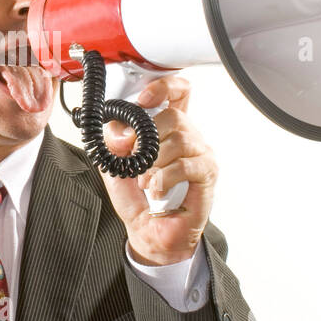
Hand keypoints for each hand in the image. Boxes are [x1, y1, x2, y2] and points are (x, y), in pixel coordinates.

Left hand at [97, 75, 217, 265]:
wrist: (150, 233)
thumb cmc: (138, 199)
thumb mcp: (115, 165)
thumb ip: (114, 143)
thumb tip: (120, 129)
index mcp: (167, 129)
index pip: (178, 92)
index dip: (164, 87)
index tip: (143, 99)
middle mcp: (188, 137)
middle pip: (175, 115)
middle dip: (148, 137)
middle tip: (135, 159)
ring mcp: (200, 154)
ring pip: (180, 138)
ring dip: (154, 162)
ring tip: (145, 180)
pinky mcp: (206, 174)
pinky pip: (185, 165)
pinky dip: (164, 178)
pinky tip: (156, 189)